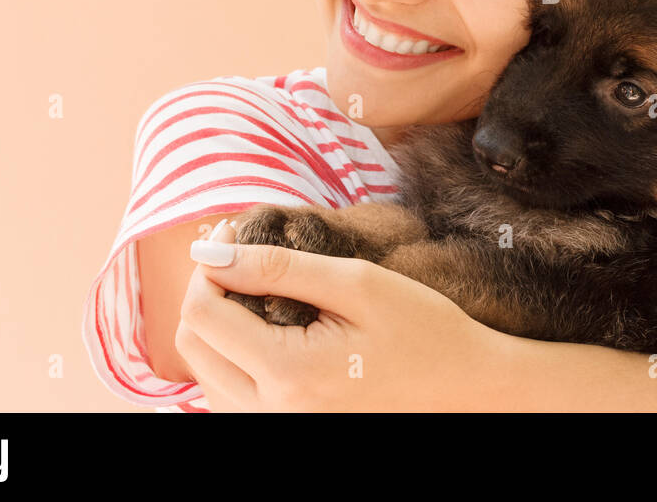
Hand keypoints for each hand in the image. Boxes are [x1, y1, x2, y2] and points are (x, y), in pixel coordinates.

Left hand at [174, 218, 512, 410]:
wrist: (463, 385)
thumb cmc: (421, 328)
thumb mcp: (356, 283)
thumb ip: (279, 267)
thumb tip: (213, 251)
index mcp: (287, 374)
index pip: (203, 313)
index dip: (209, 263)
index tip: (231, 231)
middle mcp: (271, 412)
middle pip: (194, 344)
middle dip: (208, 288)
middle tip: (240, 250)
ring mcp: (277, 425)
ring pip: (205, 370)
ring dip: (217, 322)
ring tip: (256, 283)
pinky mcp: (286, 426)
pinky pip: (229, 391)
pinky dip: (232, 352)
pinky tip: (265, 324)